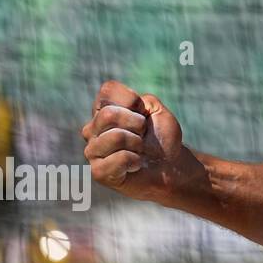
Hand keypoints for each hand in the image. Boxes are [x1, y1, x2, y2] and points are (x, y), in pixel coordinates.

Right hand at [82, 80, 191, 200]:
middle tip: (142, 134)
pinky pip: (120, 159)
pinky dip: (136, 161)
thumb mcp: (157, 110)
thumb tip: (126, 108)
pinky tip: (135, 165)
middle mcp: (92, 129)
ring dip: (137, 144)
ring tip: (139, 150)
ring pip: (116, 137)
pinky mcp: (98, 172)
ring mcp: (92, 151)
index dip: (132, 100)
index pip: (107, 90)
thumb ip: (141, 100)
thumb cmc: (161, 136)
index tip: (143, 112)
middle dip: (137, 123)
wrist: (170, 165)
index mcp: (103, 109)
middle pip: (108, 114)